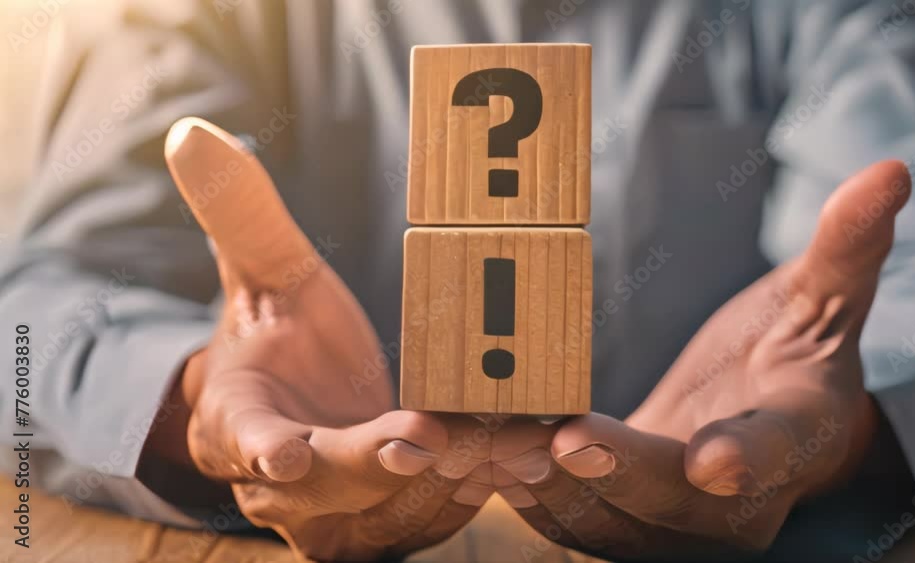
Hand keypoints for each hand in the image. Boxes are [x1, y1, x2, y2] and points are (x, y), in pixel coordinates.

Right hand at [145, 117, 490, 560]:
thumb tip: (193, 132)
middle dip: (374, 462)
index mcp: (236, 420)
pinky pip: (426, 525)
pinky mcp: (381, 529)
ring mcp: (331, 515)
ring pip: (386, 515)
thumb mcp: (267, 276)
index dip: (264, 446)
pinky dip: (470, 498)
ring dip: (442, 487)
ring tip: (503, 447)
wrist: (300, 404)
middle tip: (429, 437)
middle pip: (325, 484)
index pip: (242, 437)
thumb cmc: (282, 339)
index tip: (290, 450)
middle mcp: (278, 484)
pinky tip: (519, 460)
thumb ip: (242, 217)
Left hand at [493, 161, 910, 559]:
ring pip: (606, 522)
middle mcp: (733, 500)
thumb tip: (890, 170)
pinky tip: (471, 452)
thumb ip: (847, 247)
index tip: (714, 460)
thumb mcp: (821, 300)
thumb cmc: (788, 354)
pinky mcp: (613, 517)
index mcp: (793, 437)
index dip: (748, 456)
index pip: (777, 451)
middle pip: (677, 502)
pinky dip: (519, 490)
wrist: (749, 416)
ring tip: (495, 446)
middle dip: (622, 475)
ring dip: (549, 489)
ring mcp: (667, 520)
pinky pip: (563, 516)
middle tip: (565, 440)